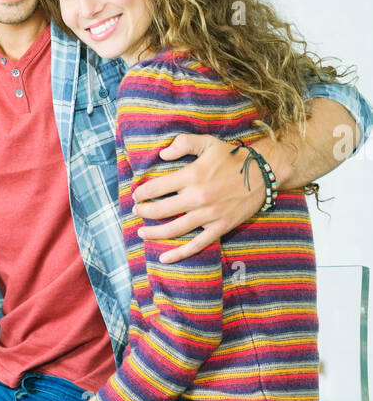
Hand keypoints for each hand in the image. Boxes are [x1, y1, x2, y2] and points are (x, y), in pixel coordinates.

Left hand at [132, 133, 267, 262]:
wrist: (264, 173)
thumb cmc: (233, 157)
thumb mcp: (208, 142)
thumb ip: (184, 143)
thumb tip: (162, 154)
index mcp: (192, 175)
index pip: (157, 188)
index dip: (142, 193)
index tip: (137, 195)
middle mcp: (198, 197)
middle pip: (161, 210)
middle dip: (144, 212)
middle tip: (136, 211)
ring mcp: (209, 215)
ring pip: (174, 229)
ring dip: (154, 233)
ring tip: (142, 232)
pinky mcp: (220, 227)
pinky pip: (196, 245)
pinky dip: (179, 253)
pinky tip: (164, 258)